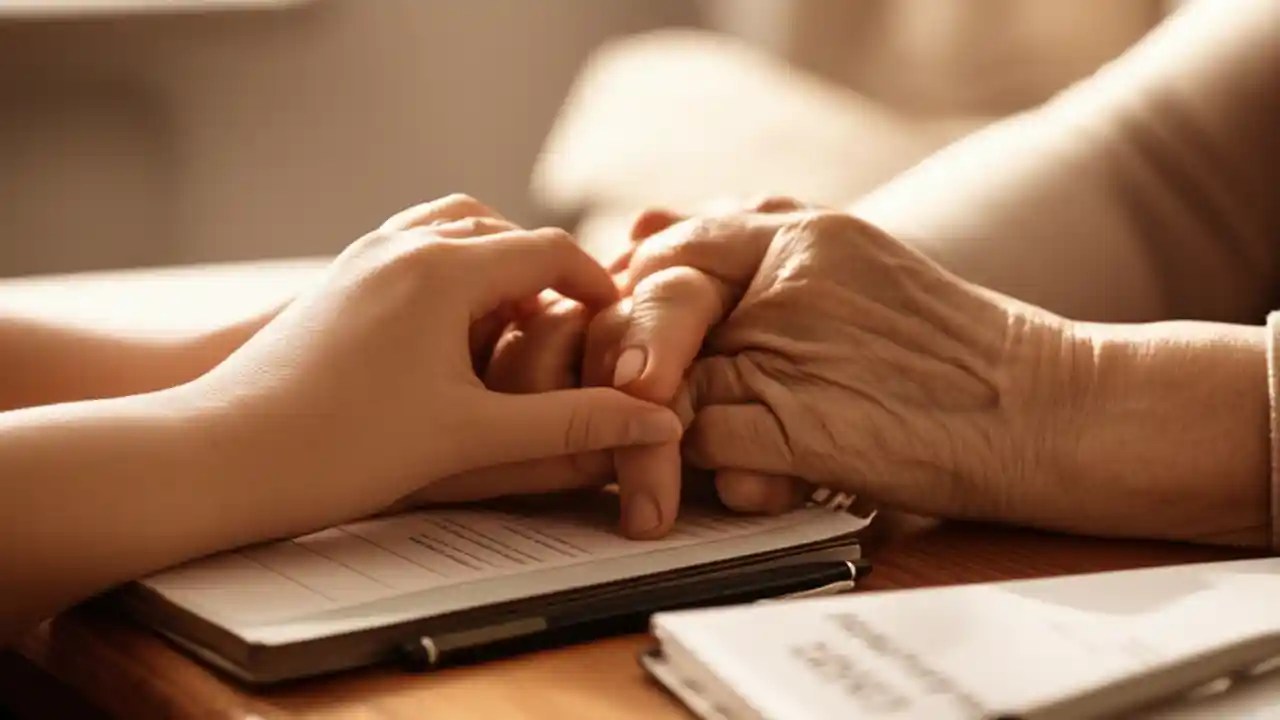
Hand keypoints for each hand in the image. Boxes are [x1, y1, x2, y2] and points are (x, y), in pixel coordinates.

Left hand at [186, 195, 682, 535]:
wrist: (222, 456)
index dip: (598, 287)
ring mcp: (364, 257)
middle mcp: (403, 244)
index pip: (549, 251)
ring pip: (453, 235)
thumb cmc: (342, 447)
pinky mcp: (338, 282)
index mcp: (444, 267)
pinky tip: (452, 340)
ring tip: (515, 330)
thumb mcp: (474, 439)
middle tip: (577, 333)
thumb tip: (656, 425)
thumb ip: (572, 426)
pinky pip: (413, 253)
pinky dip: (450, 278)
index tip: (622, 328)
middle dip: (547, 276)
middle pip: (503, 233)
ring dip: (495, 271)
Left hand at [584, 203, 1075, 530]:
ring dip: (672, 423)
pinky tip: (767, 480)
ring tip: (726, 445)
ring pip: (663, 381)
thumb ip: (751, 248)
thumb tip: (644, 229)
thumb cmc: (947, 353)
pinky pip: (700, 444)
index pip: (668, 249)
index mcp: (801, 232)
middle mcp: (784, 278)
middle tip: (642, 396)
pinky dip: (717, 470)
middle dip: (632, 359)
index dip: (640, 301)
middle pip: (649, 308)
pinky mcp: (790, 427)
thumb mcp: (850, 269)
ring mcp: (786, 349)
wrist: (1044, 411)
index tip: (642, 343)